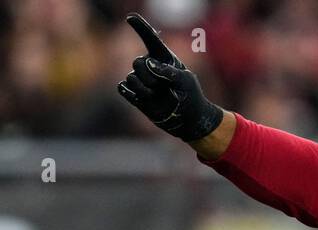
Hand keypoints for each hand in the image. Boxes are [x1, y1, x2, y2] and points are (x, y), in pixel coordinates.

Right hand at [117, 13, 223, 141]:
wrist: (189, 120)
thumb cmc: (191, 97)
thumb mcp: (186, 82)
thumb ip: (169, 71)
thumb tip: (147, 63)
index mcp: (163, 58)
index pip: (150, 39)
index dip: (140, 27)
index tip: (130, 17)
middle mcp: (150, 67)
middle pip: (137, 62)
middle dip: (150, 76)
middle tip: (164, 87)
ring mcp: (141, 80)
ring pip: (131, 78)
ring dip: (145, 89)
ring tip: (158, 96)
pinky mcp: (135, 94)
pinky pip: (122, 88)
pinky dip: (130, 92)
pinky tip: (140, 98)